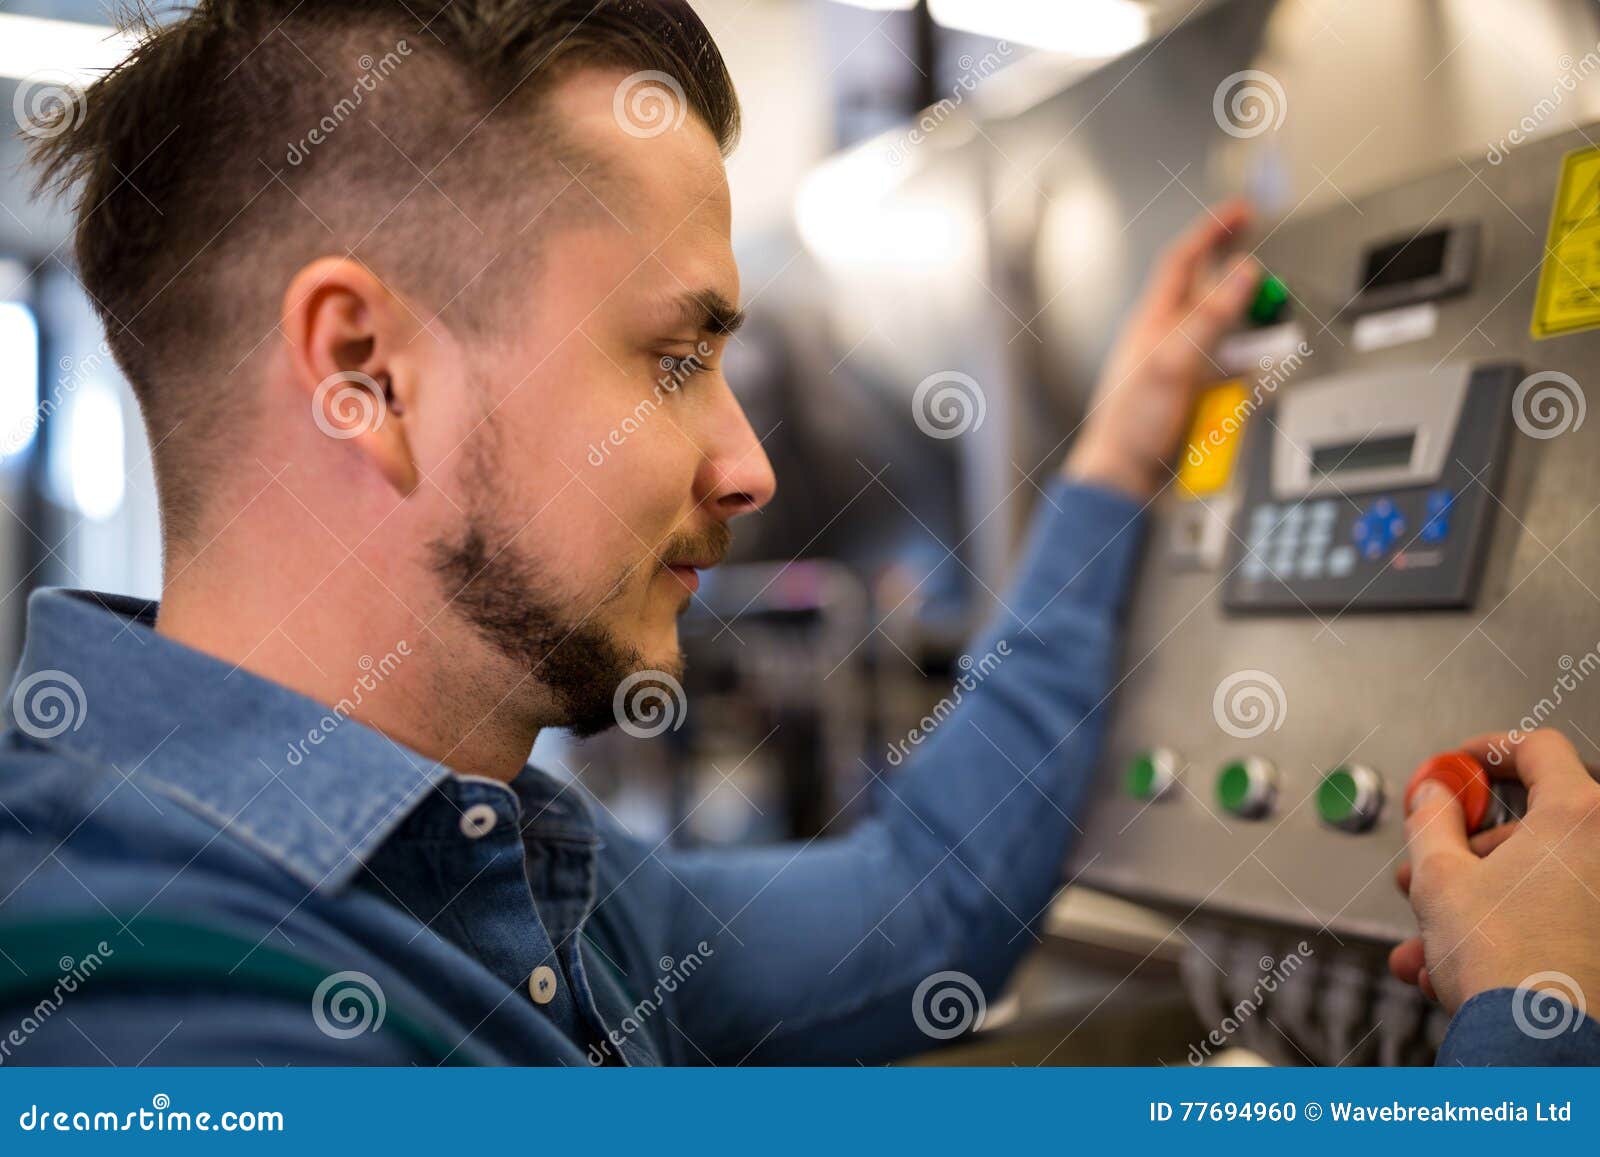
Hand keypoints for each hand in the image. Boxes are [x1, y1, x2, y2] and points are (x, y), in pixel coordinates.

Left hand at [1062, 200, 1259, 498]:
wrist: (1122, 477)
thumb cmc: (1130, 424)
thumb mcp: (1175, 361)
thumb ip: (1210, 315)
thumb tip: (1242, 272)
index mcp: (1153, 320)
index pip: (1184, 259)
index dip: (1213, 230)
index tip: (1242, 211)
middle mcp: (1165, 339)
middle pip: (1210, 296)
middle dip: (1240, 288)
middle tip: (1268, 281)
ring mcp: (1180, 368)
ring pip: (1225, 338)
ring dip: (1245, 343)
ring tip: (1257, 351)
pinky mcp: (1191, 397)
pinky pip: (1227, 376)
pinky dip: (1240, 378)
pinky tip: (1243, 390)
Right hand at [1391, 729, 1599, 1013]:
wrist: (1542, 1052)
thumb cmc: (1504, 964)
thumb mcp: (1439, 877)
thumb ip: (1431, 819)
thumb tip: (1435, 794)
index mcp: (1578, 816)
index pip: (1538, 749)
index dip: (1487, 751)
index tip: (1459, 767)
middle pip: (1534, 826)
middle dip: (1466, 850)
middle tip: (1428, 866)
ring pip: (1539, 884)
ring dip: (1476, 905)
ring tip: (1426, 942)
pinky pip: (1557, 923)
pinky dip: (1508, 938)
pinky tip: (1455, 972)